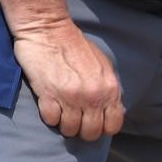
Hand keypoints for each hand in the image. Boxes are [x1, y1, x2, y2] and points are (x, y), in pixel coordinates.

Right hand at [13, 18, 123, 138]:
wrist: (49, 29)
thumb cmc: (76, 46)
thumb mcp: (103, 67)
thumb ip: (108, 88)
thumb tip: (110, 108)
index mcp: (110, 89)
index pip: (113, 125)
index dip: (103, 127)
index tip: (94, 122)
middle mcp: (93, 96)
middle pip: (91, 132)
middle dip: (83, 130)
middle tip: (76, 121)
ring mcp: (71, 97)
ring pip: (70, 130)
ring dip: (65, 125)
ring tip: (62, 114)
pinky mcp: (48, 95)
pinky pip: (51, 120)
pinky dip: (50, 117)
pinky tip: (50, 106)